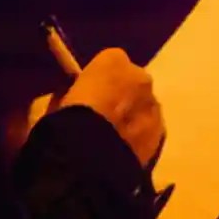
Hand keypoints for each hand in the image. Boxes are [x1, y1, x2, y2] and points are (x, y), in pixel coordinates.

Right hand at [29, 48, 164, 166]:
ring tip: (113, 137)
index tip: (87, 94)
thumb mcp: (57, 100)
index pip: (109, 62)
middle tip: (101, 116)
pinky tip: (124, 150)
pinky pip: (150, 128)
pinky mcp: (160, 132)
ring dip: (132, 115)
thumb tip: (74, 95)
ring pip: (143, 105)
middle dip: (120, 95)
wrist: (89, 157)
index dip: (97, 80)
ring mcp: (153, 104)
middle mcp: (139, 76)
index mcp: (112, 60)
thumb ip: (70, 91)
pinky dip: (140, 135)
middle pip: (131, 82)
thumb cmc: (65, 122)